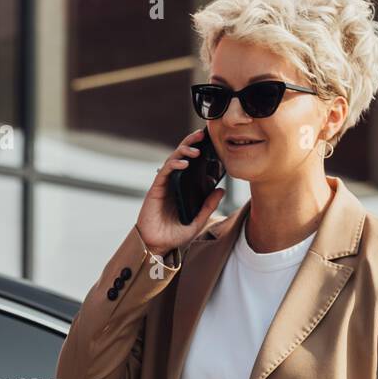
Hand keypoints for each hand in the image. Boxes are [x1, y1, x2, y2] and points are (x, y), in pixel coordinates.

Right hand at [135, 127, 226, 255]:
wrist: (157, 244)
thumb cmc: (174, 234)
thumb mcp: (197, 220)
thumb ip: (208, 206)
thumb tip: (221, 190)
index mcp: (184, 187)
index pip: (193, 164)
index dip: (201, 152)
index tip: (213, 144)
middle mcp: (174, 183)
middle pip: (183, 156)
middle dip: (192, 143)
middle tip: (203, 134)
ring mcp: (165, 184)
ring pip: (173, 159)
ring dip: (184, 151)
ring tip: (196, 150)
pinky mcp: (156, 188)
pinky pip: (165, 171)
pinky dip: (174, 164)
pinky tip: (184, 164)